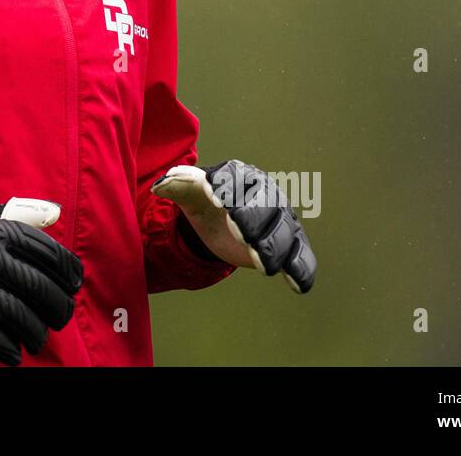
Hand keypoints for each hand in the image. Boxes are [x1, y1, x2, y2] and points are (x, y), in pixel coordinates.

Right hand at [0, 197, 83, 364]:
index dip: (68, 272)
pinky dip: (5, 349)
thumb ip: (17, 214)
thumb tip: (56, 213)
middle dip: (58, 308)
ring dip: (35, 332)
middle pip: (39, 288)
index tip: (74, 284)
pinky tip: (14, 354)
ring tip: (37, 338)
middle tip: (60, 317)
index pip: (48, 253)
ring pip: (18, 315)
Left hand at [152, 159, 315, 293]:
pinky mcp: (289, 241)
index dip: (227, 187)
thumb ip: (176, 187)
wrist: (222, 220)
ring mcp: (280, 217)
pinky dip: (301, 269)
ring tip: (265, 265)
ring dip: (276, 247)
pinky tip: (298, 285)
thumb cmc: (204, 203)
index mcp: (237, 176)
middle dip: (254, 220)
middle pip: (266, 204)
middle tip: (243, 236)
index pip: (234, 178)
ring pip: (285, 230)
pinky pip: (300, 254)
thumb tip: (159, 187)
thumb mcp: (187, 195)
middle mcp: (265, 193)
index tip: (217, 200)